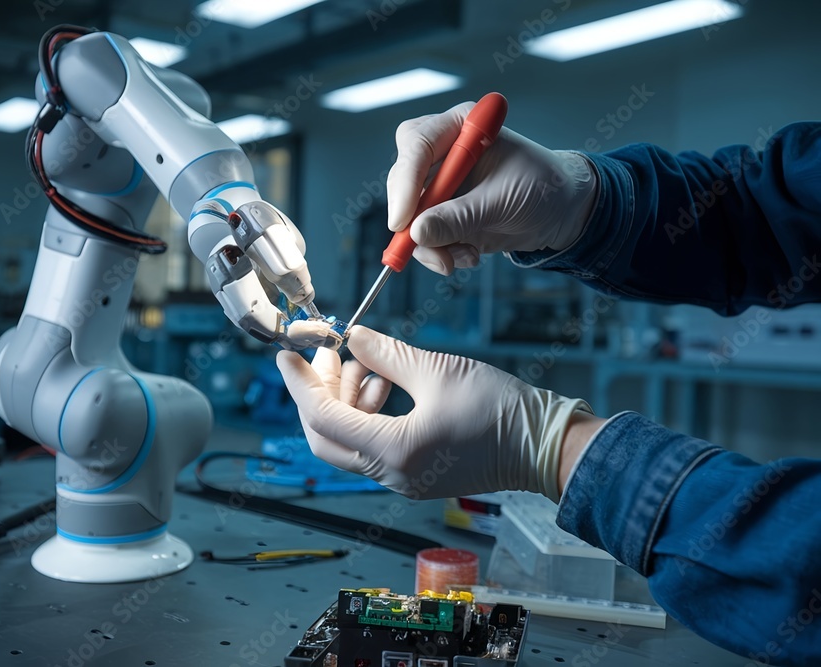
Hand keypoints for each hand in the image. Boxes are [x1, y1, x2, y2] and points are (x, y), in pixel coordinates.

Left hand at [276, 327, 591, 500]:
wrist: (545, 446)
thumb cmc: (501, 410)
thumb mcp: (438, 371)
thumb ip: (386, 355)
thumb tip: (352, 339)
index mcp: (394, 452)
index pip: (324, 419)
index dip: (299, 384)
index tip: (286, 354)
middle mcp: (392, 474)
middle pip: (327, 438)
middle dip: (318, 393)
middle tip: (327, 354)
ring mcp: (403, 479)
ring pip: (349, 442)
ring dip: (345, 401)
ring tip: (362, 364)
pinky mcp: (415, 474)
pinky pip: (373, 445)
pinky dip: (366, 414)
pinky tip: (382, 384)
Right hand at [387, 102, 597, 274]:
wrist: (560, 212)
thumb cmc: (542, 189)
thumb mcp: (503, 202)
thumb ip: (460, 217)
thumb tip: (417, 232)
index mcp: (462, 128)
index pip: (417, 144)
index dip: (405, 182)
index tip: (403, 219)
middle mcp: (445, 151)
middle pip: (403, 178)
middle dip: (411, 217)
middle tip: (421, 245)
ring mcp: (440, 184)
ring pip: (409, 214)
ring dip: (430, 244)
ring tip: (465, 256)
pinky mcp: (441, 213)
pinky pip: (422, 236)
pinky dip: (440, 252)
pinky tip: (469, 254)